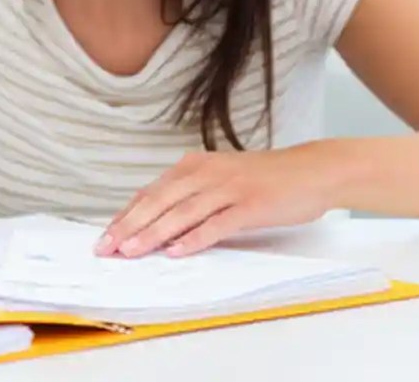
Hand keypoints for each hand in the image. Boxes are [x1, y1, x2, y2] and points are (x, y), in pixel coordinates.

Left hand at [95, 143, 345, 257]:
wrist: (313, 170)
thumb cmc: (265, 180)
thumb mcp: (221, 180)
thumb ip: (191, 196)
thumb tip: (158, 223)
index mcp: (195, 166)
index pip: (151, 192)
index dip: (126, 215)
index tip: (105, 235)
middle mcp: (207, 173)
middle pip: (159, 201)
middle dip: (129, 225)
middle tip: (106, 247)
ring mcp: (229, 188)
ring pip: (182, 212)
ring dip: (153, 233)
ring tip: (131, 251)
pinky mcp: (250, 204)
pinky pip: (216, 223)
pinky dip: (194, 238)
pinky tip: (176, 251)